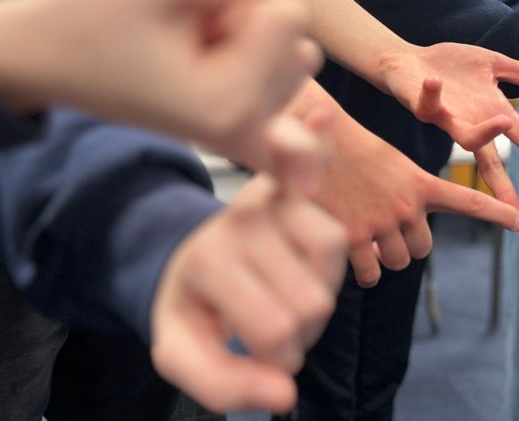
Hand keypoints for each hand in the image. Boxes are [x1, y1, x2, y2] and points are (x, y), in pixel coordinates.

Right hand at [0, 0, 319, 163]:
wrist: (47, 57)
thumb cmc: (94, 15)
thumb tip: (285, 3)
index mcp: (229, 104)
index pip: (290, 14)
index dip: (237, 0)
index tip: (183, 21)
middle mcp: (246, 132)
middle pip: (299, 41)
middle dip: (250, 25)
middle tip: (185, 37)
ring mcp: (245, 138)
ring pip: (297, 58)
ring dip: (252, 43)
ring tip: (191, 50)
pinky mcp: (242, 133)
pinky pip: (291, 91)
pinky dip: (271, 74)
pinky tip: (235, 73)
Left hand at [150, 110, 346, 413]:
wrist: (185, 260)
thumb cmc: (193, 308)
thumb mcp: (185, 356)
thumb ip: (224, 386)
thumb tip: (284, 395)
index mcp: (208, 264)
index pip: (278, 328)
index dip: (280, 358)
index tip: (261, 354)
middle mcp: (237, 222)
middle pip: (313, 297)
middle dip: (304, 328)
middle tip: (276, 324)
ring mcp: (264, 197)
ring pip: (334, 248)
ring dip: (326, 285)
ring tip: (296, 289)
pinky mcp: (285, 182)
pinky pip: (313, 161)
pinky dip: (317, 151)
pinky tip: (320, 126)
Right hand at [311, 99, 518, 286]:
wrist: (310, 139)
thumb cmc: (351, 151)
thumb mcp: (393, 165)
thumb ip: (412, 195)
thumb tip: (414, 230)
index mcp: (421, 184)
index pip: (469, 202)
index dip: (498, 214)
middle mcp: (406, 207)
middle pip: (424, 248)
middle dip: (408, 242)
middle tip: (386, 223)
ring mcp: (381, 225)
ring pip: (399, 262)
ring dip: (386, 255)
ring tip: (366, 229)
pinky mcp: (353, 240)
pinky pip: (373, 274)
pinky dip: (365, 269)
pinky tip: (353, 249)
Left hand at [378, 43, 518, 184]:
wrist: (406, 60)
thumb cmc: (449, 66)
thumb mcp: (492, 64)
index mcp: (489, 115)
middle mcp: (470, 124)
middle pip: (490, 160)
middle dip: (502, 183)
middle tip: (513, 208)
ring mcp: (446, 119)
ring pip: (466, 137)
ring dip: (484, 133)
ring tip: (505, 121)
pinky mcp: (422, 107)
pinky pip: (427, 105)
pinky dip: (431, 93)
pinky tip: (435, 81)